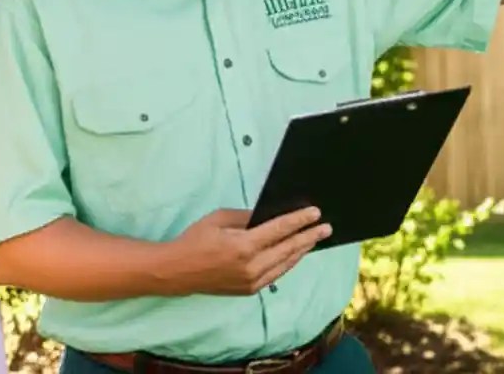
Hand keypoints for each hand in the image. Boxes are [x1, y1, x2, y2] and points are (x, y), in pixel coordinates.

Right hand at [164, 207, 331, 295]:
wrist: (177, 271)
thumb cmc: (195, 240)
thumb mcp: (219, 218)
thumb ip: (246, 217)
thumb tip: (269, 216)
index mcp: (243, 246)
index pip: (280, 230)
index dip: (299, 221)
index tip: (315, 213)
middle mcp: (251, 267)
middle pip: (288, 249)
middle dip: (309, 237)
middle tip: (326, 227)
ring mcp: (251, 282)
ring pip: (285, 264)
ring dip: (302, 251)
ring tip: (315, 239)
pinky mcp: (249, 290)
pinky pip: (275, 274)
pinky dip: (288, 262)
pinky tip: (295, 254)